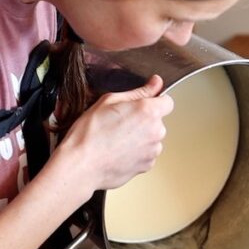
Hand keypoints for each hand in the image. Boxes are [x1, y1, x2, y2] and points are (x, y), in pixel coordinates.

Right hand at [56, 75, 172, 191]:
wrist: (81, 165)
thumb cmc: (90, 134)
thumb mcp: (109, 101)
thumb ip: (139, 91)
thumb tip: (155, 83)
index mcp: (148, 112)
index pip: (167, 101)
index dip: (154, 101)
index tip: (142, 104)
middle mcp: (155, 132)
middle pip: (158, 121)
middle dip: (143, 120)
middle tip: (119, 123)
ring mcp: (153, 151)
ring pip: (152, 138)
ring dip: (140, 137)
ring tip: (116, 139)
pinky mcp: (147, 166)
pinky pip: (146, 154)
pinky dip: (136, 152)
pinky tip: (118, 151)